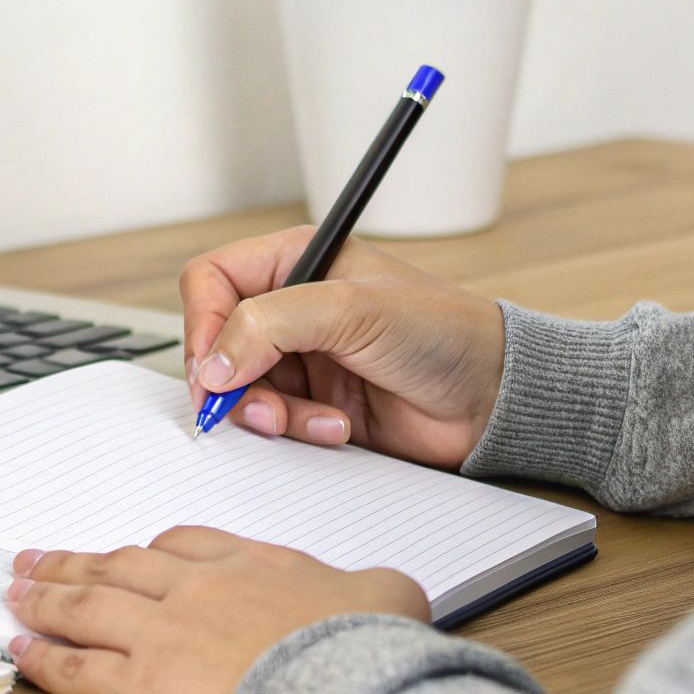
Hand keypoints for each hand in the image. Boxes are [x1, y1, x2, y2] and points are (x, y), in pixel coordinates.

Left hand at [7, 528, 428, 693]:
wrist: (343, 684)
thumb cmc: (367, 648)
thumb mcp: (386, 595)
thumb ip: (371, 585)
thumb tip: (385, 591)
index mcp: (249, 564)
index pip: (185, 545)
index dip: (148, 551)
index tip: (131, 552)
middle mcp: (195, 588)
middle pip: (120, 567)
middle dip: (76, 562)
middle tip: (40, 558)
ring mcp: (162, 632)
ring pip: (87, 606)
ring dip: (46, 597)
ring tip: (18, 591)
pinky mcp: (142, 682)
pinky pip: (79, 669)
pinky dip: (44, 659)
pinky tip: (21, 651)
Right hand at [181, 225, 504, 468]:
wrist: (492, 397)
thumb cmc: (443, 330)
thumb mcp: (351, 308)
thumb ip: (270, 325)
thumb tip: (212, 363)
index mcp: (293, 262)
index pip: (211, 281)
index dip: (201, 322)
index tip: (213, 367)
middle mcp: (289, 308)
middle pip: (216, 343)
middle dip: (233, 381)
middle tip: (253, 407)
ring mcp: (299, 358)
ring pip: (240, 390)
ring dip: (270, 412)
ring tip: (312, 419)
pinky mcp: (312, 404)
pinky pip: (272, 423)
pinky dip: (297, 431)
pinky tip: (338, 426)